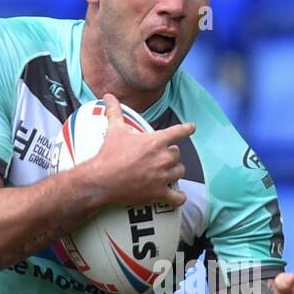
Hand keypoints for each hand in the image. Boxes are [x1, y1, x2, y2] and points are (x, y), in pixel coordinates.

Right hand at [84, 93, 190, 207]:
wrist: (101, 181)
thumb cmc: (108, 155)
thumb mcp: (113, 130)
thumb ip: (115, 112)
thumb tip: (108, 96)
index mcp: (155, 141)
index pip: (178, 132)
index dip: (187, 129)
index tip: (192, 128)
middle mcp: (163, 158)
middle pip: (177, 154)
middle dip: (170, 154)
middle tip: (160, 157)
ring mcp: (162, 177)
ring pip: (179, 171)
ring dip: (174, 171)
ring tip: (166, 173)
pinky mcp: (158, 194)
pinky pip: (177, 197)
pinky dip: (178, 197)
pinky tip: (177, 196)